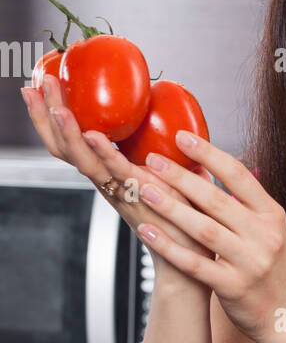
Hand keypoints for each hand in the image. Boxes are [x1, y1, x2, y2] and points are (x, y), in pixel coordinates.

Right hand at [21, 75, 213, 276]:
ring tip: (53, 103)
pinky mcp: (136, 197)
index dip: (51, 117)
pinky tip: (91, 134)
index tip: (39, 88)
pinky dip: (101, 153)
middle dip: (46, 116)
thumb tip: (185, 129)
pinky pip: (114, 172)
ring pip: (80, 158)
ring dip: (66, 130)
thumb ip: (171, 155)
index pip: (70, 142)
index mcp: (109, 173)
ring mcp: (117, 190)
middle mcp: (105, 181)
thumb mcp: (173, 176)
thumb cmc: (184, 217)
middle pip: (63, 147)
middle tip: (34, 85)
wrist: (193, 257)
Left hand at [101, 129, 285, 342]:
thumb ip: (245, 204)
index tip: (182, 137)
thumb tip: (211, 169)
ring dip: (171, 208)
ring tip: (144, 189)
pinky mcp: (233, 287)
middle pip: (216, 200)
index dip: (209, 154)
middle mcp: (263, 235)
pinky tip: (147, 232)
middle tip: (153, 159)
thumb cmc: (274, 271)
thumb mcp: (269, 231)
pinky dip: (169, 247)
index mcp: (271, 215)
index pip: (238, 176)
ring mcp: (249, 262)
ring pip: (203, 229)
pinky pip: (195, 264)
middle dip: (181, 177)